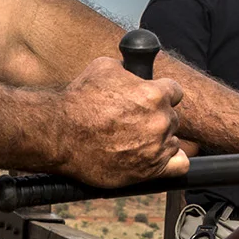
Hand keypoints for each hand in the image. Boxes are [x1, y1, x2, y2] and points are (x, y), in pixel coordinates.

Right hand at [54, 51, 186, 189]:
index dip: (161, 95)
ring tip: (134, 141)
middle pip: (172, 118)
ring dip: (159, 141)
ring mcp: (156, 148)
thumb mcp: (102, 68)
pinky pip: (179, 166)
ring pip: (172, 141)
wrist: (59, 135)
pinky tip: (155, 157)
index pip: (175, 92)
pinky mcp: (149, 170)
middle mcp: (160, 121)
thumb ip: (127, 69)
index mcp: (154, 94)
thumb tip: (132, 70)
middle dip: (156, 119)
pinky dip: (171, 162)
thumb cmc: (78, 101)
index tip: (148, 101)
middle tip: (133, 122)